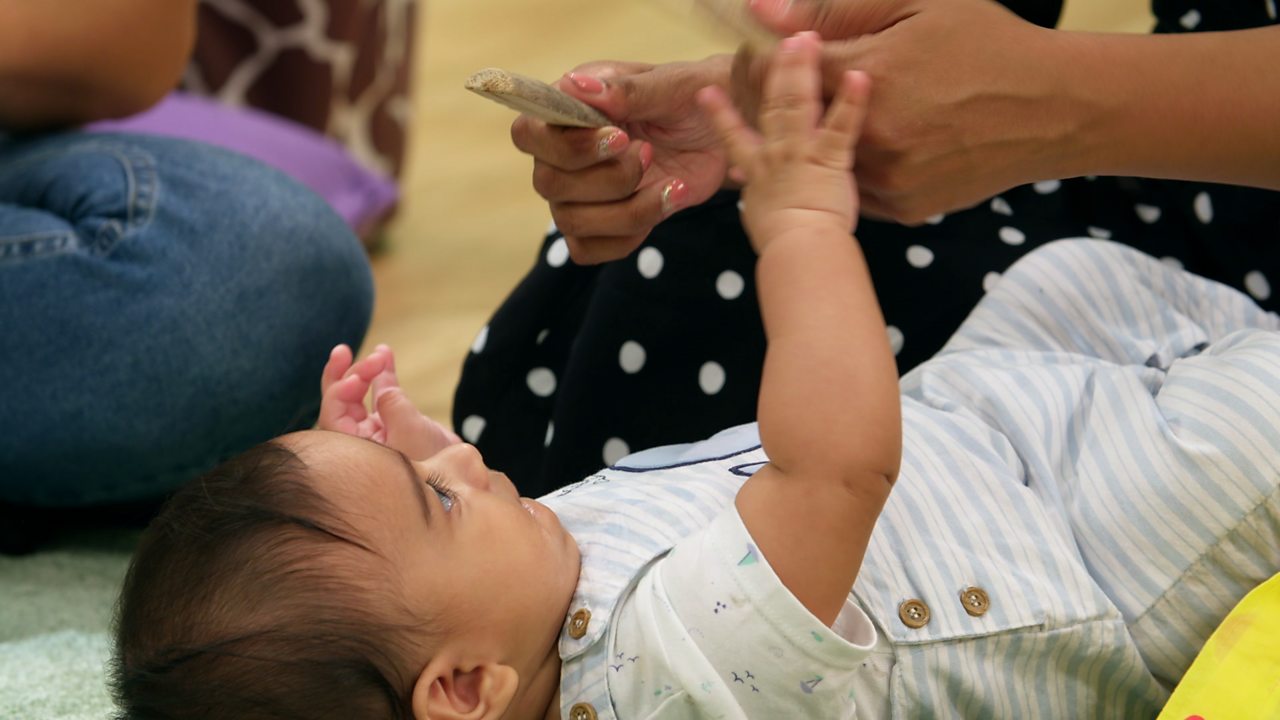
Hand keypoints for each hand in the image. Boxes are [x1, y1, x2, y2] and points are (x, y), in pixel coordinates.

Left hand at [318, 344, 460, 460]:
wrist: (458, 479)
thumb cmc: (431, 465)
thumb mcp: (410, 433)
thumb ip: (392, 404)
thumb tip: (381, 386)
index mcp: (354, 451)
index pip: (334, 416)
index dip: (340, 392)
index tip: (359, 379)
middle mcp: (360, 440)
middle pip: (340, 402)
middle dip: (346, 374)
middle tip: (349, 354)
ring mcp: (376, 429)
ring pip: (359, 394)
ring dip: (364, 369)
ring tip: (372, 351)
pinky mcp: (394, 420)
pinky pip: (384, 392)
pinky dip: (384, 373)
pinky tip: (386, 353)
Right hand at [510, 56, 732, 263]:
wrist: (721, 132)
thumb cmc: (690, 97)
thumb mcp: (670, 85)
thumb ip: (625, 89)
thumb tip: (574, 85)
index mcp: (568, 107)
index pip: (527, 133)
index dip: (566, 145)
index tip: (620, 136)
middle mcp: (563, 152)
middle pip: (547, 183)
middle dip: (608, 177)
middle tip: (648, 152)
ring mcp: (578, 193)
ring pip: (571, 221)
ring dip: (628, 209)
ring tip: (671, 183)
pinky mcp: (600, 225)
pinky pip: (588, 249)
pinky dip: (629, 235)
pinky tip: (664, 204)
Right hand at [699, 32, 868, 252]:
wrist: (797, 249)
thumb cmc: (781, 242)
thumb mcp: (758, 217)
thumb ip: (754, 195)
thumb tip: (744, 185)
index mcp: (757, 169)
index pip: (733, 136)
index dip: (719, 114)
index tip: (707, 92)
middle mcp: (776, 153)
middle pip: (772, 106)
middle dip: (775, 71)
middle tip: (781, 43)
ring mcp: (800, 152)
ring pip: (797, 105)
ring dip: (801, 70)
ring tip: (805, 42)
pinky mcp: (828, 159)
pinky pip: (841, 126)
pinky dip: (851, 101)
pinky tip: (860, 78)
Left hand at [734, 0, 1071, 223]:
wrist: (1055, 109)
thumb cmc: (988, 45)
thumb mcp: (915, 4)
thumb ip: (833, 9)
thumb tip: (761, 12)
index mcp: (868, 79)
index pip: (773, 74)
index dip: (756, 58)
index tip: (760, 49)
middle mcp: (871, 139)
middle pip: (785, 125)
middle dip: (771, 100)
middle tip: (778, 80)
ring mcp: (887, 180)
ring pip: (815, 163)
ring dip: (804, 139)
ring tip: (823, 111)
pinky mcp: (905, 208)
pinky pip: (852, 188)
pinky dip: (842, 167)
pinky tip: (856, 142)